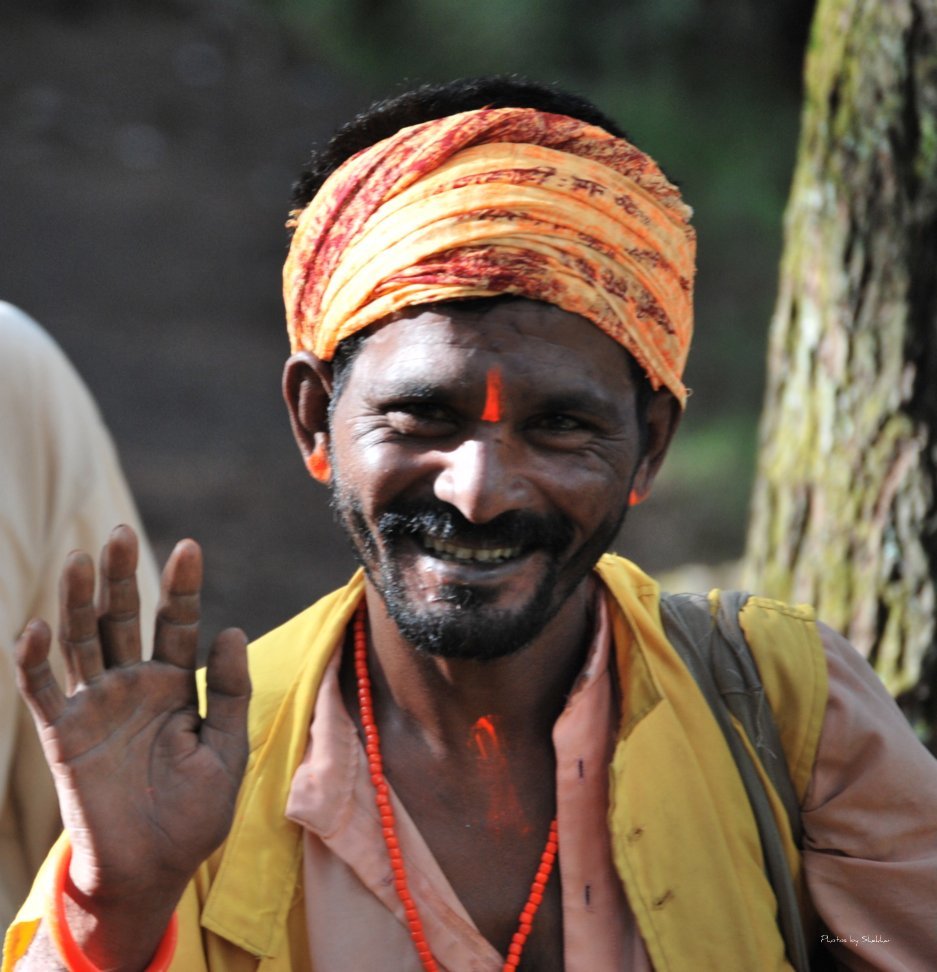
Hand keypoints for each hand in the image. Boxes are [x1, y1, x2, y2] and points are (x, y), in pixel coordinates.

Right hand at [15, 525, 249, 966]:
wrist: (153, 870)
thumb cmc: (195, 813)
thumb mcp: (227, 750)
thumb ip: (231, 692)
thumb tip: (231, 628)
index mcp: (177, 685)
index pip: (178, 623)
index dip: (181, 587)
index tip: (189, 546)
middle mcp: (134, 685)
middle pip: (124, 619)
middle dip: (122, 578)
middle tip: (120, 535)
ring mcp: (97, 706)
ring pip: (83, 641)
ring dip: (79, 601)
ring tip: (82, 557)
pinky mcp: (64, 735)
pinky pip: (44, 692)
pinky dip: (34, 662)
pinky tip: (34, 628)